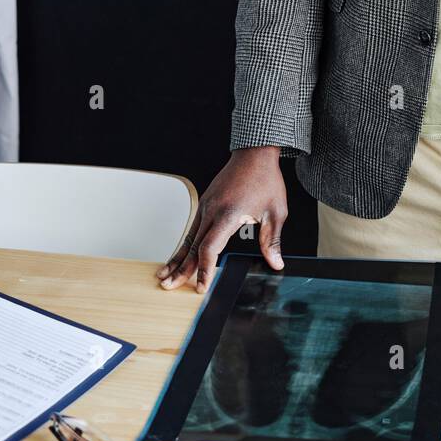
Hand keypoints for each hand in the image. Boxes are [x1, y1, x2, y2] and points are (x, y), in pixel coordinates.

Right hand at [156, 147, 286, 293]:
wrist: (254, 154)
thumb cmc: (265, 180)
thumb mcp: (275, 212)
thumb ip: (272, 240)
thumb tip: (276, 263)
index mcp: (228, 214)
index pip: (210, 249)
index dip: (204, 270)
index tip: (201, 287)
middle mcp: (212, 210)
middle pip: (192, 246)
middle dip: (180, 269)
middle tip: (168, 286)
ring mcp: (206, 205)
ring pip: (188, 237)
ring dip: (176, 258)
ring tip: (164, 274)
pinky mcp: (205, 203)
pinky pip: (192, 227)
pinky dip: (184, 244)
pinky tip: (179, 254)